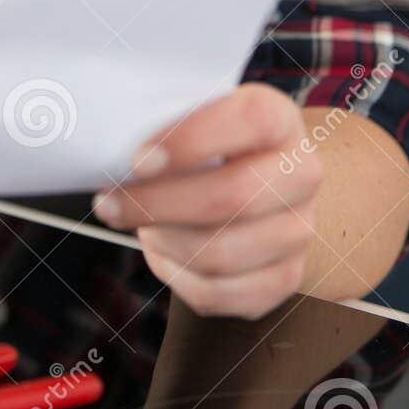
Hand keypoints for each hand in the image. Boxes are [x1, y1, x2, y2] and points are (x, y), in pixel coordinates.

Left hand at [92, 84, 321, 319]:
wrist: (259, 182)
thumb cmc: (208, 144)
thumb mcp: (196, 114)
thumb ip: (165, 119)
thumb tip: (107, 141)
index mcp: (279, 119)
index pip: (251, 120)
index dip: (192, 140)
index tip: (137, 159)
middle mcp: (302, 175)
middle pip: (230, 197)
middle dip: (156, 204)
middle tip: (107, 203)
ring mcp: (297, 231)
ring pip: (218, 253)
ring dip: (162, 240)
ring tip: (138, 223)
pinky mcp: (283, 279)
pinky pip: (217, 293)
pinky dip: (175, 275)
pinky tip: (162, 250)